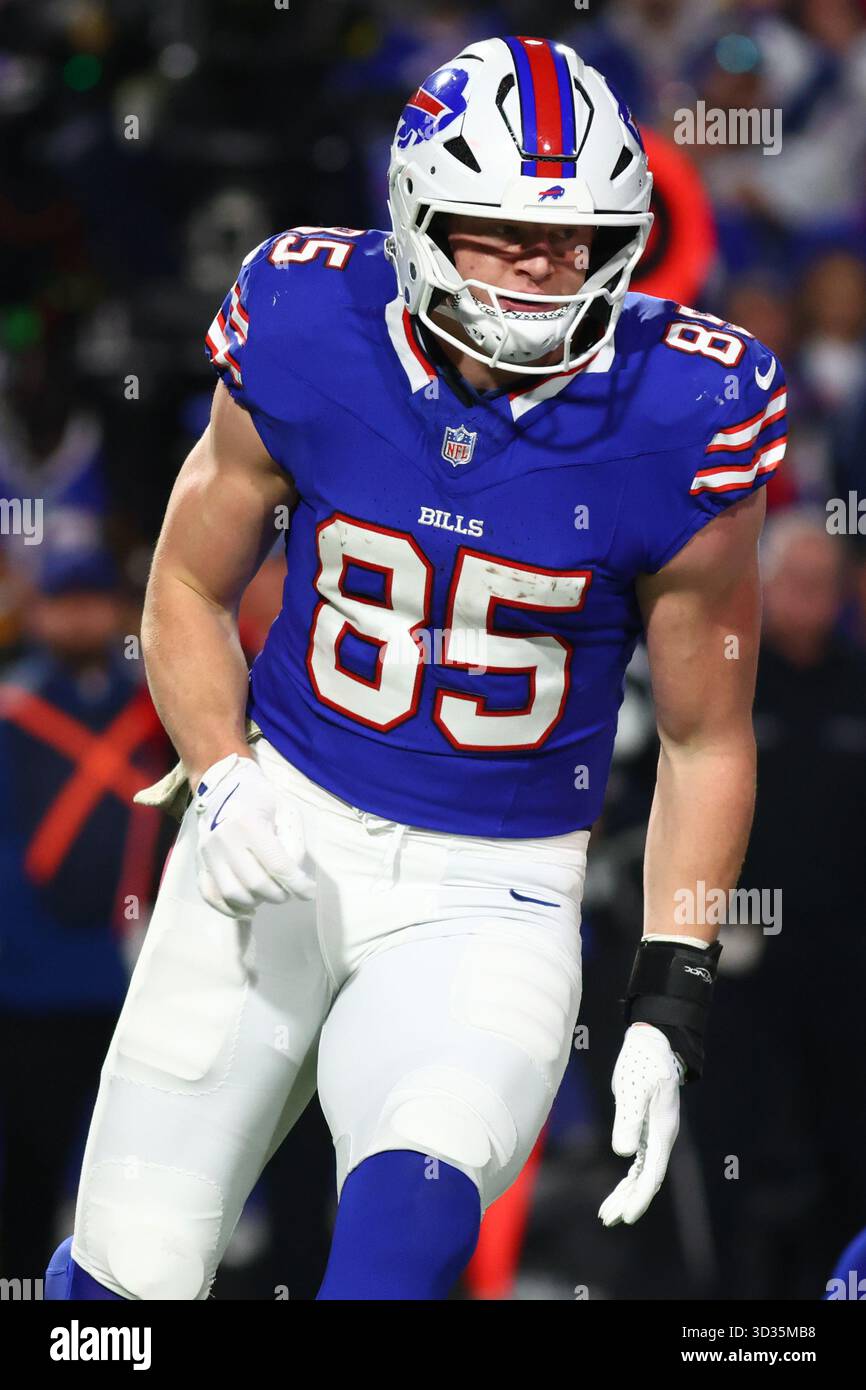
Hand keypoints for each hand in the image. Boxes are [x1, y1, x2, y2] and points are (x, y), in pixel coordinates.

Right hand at [193, 753, 314, 916]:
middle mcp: (224, 839)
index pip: (276, 864)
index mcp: (248, 822)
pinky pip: (210, 895)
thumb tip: (293, 876)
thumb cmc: (260, 798)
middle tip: (289, 890)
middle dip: (279, 894)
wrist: (223, 785)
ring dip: (257, 902)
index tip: (309, 892)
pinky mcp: (200, 861)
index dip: (297, 884)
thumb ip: (293, 843)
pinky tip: (248, 909)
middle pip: (255, 883)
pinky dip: (229, 909)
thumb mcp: (286, 811)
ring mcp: (208, 852)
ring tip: (270, 894)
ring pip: (233, 894)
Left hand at [598, 1023, 683, 1226]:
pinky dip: (627, 1178)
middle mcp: (662, 1137)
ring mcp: (655, 1134)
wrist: (653, 1042)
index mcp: (662, 1130)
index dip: (640, 1197)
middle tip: (608, 1219)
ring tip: (607, 1213)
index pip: (653, 1173)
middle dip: (629, 1201)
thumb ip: (628, 1120)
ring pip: (642, 1173)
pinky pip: (639, 1162)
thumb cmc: (643, 1063)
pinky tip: (617, 1190)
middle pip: (647, 1179)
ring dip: (626, 1193)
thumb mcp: (634, 1089)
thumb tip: (623, 1154)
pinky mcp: (645, 1127)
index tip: (626, 1215)